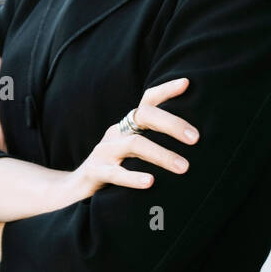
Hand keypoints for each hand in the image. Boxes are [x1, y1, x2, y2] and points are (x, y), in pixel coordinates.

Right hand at [62, 77, 198, 204]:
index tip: (187, 83)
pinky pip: (115, 173)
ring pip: (134, 145)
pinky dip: (134, 177)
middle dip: (172, 124)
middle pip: (144, 115)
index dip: (166, 90)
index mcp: (128, 125)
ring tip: (183, 167)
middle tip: (195, 138)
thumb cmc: (115, 169)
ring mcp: (104, 150)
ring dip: (162, 155)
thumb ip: (154, 142)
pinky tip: (151, 182)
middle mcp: (116, 132)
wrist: (74, 188)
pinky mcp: (95, 171)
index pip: (148, 101)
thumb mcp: (133, 152)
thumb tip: (193, 140)